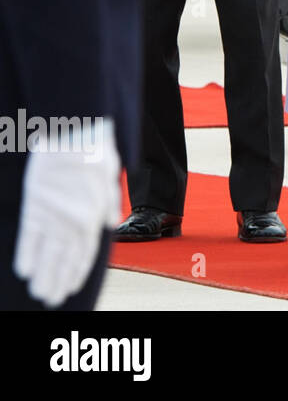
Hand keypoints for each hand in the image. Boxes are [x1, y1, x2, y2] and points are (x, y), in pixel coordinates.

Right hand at [14, 120, 120, 306]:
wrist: (75, 137)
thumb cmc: (95, 152)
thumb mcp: (112, 177)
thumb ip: (110, 203)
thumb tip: (112, 223)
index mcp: (94, 216)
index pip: (85, 253)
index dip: (77, 271)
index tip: (70, 286)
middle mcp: (75, 223)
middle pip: (65, 259)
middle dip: (59, 280)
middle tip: (51, 299)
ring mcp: (54, 218)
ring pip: (48, 255)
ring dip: (44, 275)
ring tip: (40, 293)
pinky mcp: (36, 209)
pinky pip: (30, 238)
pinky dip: (28, 255)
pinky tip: (25, 272)